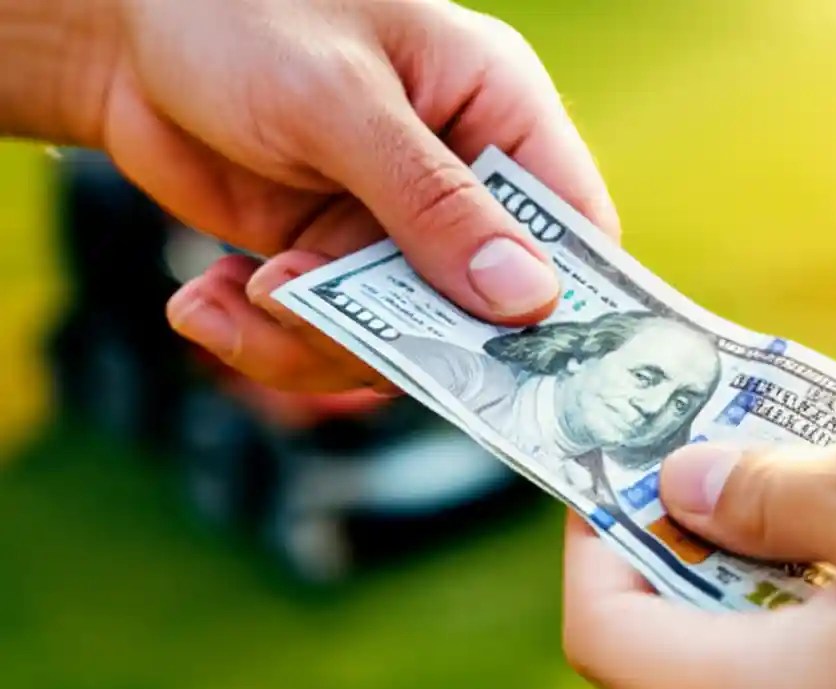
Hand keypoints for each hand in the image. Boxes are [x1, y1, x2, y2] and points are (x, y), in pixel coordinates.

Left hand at [72, 0, 617, 390]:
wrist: (121, 31)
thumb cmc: (242, 13)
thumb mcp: (338, 100)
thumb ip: (430, 201)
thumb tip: (528, 302)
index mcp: (496, 112)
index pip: (573, 225)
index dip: (563, 302)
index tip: (522, 366)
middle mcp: (458, 180)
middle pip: (485, 308)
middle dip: (406, 338)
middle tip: (318, 326)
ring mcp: (393, 228)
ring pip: (403, 341)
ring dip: (317, 343)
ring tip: (244, 296)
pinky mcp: (328, 260)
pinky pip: (332, 338)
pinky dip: (266, 340)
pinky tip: (207, 301)